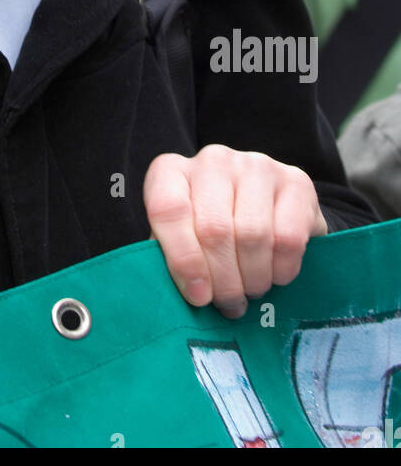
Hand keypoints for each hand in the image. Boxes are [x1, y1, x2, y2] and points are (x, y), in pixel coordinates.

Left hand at [143, 144, 327, 317]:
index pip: (168, 209)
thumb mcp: (182, 244)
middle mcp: (212, 160)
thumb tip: (182, 298)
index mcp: (171, 172)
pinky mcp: (296, 181)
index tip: (198, 297)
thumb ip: (171, 264)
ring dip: (253, 278)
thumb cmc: (209, 237)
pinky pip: (289, 238)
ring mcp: (255, 165)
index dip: (183, 259)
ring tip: (250, 292)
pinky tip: (275, 276)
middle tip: (229, 305)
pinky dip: (281, 269)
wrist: (266, 215)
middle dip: (223, 281)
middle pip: (214, 229)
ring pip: (252, 235)